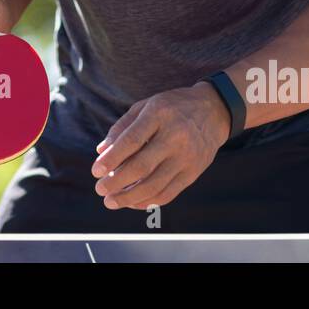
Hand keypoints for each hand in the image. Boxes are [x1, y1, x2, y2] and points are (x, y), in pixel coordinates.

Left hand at [90, 83, 231, 209]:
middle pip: (141, 166)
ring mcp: (187, 156)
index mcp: (159, 114)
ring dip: (129, 198)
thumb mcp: (146, 106)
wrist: (214, 111)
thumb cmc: (171, 108)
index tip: (95, 171)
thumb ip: (122, 127)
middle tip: (100, 189)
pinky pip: (169, 193)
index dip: (111, 159)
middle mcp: (175, 136)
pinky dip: (149, 201)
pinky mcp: (194, 172)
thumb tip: (100, 152)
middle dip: (116, 182)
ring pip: (155, 185)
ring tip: (111, 201)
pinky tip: (133, 203)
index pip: (131, 141)